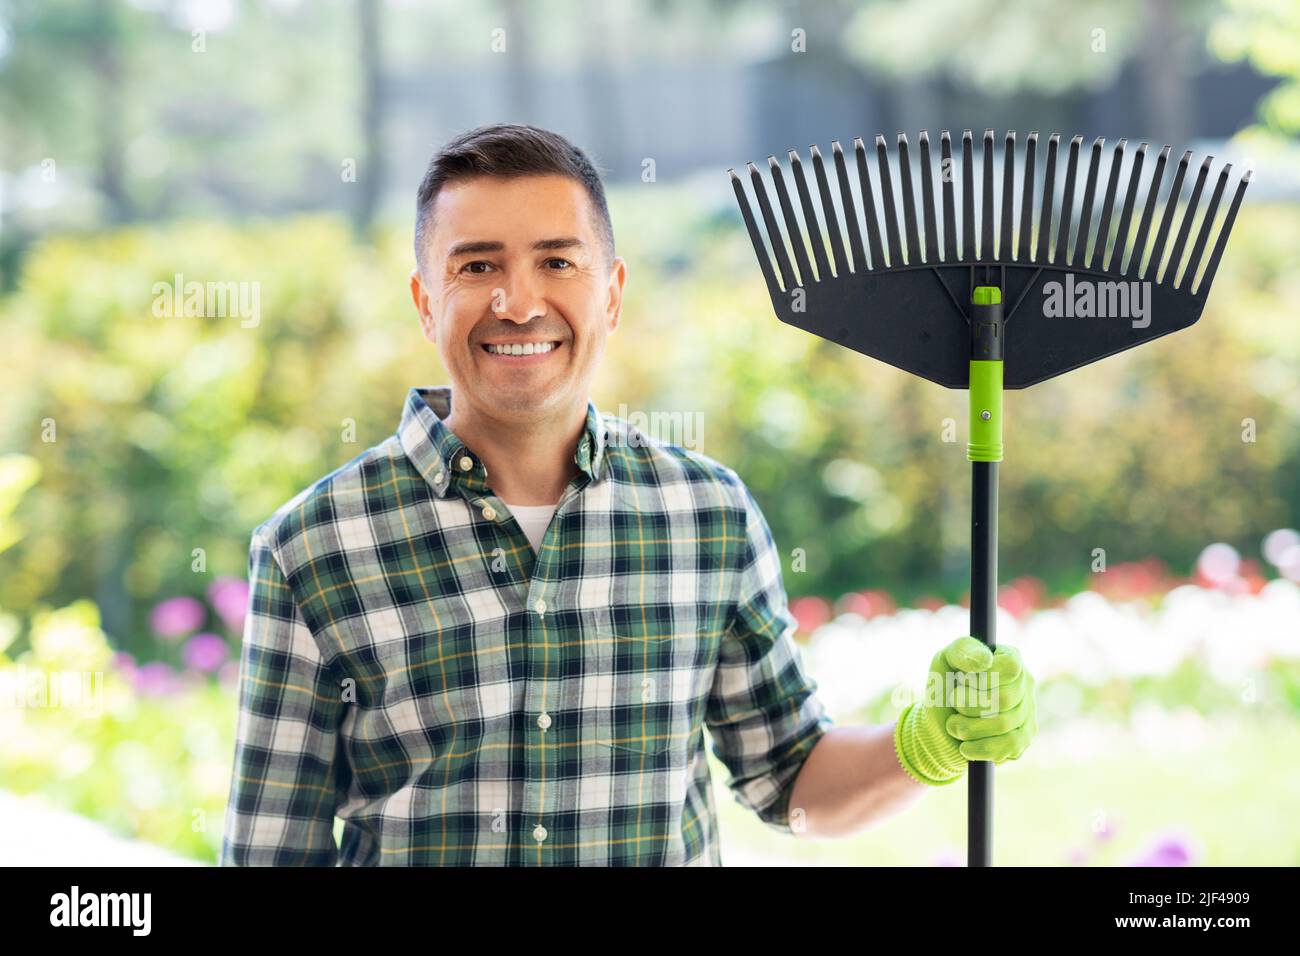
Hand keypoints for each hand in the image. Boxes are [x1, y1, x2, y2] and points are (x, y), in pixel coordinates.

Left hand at [893, 635, 1036, 785]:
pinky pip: (1009, 747)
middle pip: (1005, 698)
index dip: (982, 678)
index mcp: (1010, 658)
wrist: (939, 726)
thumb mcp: (945, 661)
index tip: (961, 680)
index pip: (1010, 667)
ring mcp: (1027, 712)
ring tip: (954, 726)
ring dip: (969, 728)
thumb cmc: (944, 687)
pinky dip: (980, 748)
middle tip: (953, 703)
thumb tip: (985, 660)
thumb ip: (963, 651)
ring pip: (1004, 724)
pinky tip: (965, 747)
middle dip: (969, 704)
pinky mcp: (1023, 739)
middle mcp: (1025, 684)